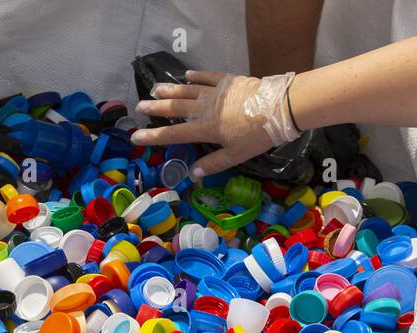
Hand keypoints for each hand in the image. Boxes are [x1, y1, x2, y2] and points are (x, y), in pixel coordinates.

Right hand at [133, 71, 299, 178]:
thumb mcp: (236, 155)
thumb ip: (213, 163)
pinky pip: (208, 77)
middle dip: (156, 107)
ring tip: (155, 88)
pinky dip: (196, 76)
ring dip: (170, 89)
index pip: (174, 133)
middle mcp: (205, 109)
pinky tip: (186, 75)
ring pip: (188, 90)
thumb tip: (193, 173)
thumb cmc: (258, 135)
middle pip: (176, 107)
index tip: (136, 135)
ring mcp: (216, 93)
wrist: (279, 107)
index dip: (153, 136)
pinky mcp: (228, 81)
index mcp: (206, 128)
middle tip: (139, 105)